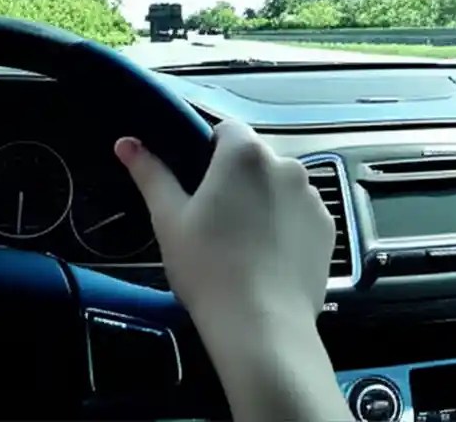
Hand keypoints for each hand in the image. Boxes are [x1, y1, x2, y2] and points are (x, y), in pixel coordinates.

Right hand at [114, 120, 334, 328]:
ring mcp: (313, 198)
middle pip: (253, 161)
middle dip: (235, 181)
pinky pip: (300, 215)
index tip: (196, 186)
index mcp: (245, 154)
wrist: (261, 325)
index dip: (207, 153)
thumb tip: (128, 143)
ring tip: (241, 244)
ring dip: (262, 202)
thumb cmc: (209, 268)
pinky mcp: (327, 228)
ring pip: (278, 188)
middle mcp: (287, 166)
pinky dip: (285, 226)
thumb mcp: (169, 219)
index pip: (224, 130)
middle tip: (212, 221)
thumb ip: (151, 173)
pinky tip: (267, 256)